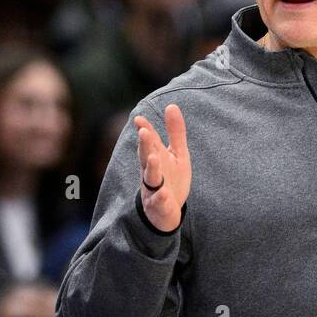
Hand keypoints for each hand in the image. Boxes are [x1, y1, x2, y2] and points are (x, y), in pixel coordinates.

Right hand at [135, 104, 190, 231]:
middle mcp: (151, 171)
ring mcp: (153, 188)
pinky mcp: (159, 205)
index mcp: (156, 156)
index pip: (149, 141)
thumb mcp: (177, 153)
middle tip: (143, 132)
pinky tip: (164, 193)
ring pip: (150, 177)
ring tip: (153, 157)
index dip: (145, 130)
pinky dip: (160, 197)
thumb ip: (175, 131)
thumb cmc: (171, 178)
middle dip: (145, 145)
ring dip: (151, 167)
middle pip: (146, 156)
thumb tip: (172, 105)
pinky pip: (159, 201)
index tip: (140, 119)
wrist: (167, 210)